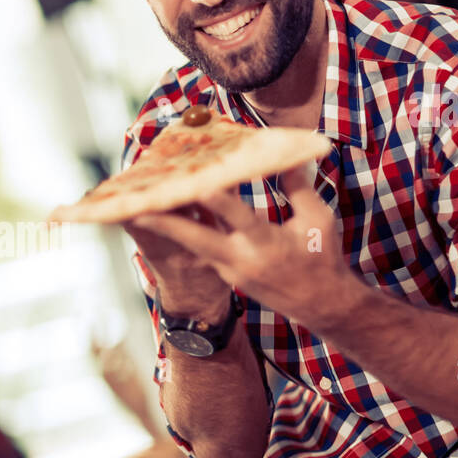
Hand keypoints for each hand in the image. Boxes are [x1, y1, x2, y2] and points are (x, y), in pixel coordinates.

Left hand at [131, 164, 359, 331]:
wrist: (321, 304)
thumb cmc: (322, 257)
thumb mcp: (316, 219)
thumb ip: (296, 186)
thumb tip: (287, 153)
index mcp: (265, 244)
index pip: (234, 214)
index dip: (214, 196)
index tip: (193, 179)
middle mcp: (240, 260)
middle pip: (195, 238)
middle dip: (165, 223)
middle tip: (135, 208)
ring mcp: (230, 270)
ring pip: (194, 244)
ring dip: (170, 225)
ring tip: (143, 204)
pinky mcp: (227, 274)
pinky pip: (202, 249)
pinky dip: (189, 230)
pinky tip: (175, 212)